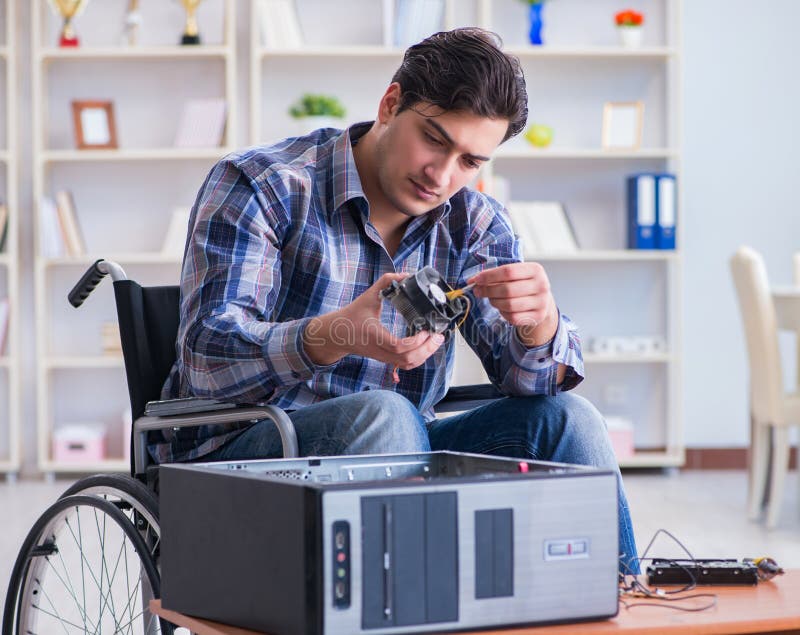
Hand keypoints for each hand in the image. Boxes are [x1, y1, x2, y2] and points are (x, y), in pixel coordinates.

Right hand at [304, 272, 444, 367]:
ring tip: (435, 340)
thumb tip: (406, 275)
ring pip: (407, 364)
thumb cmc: (353, 315)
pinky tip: (425, 347)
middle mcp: (380, 349)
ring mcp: (383, 357)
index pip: (397, 346)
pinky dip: (418, 359)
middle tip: (438, 336)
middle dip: (426, 349)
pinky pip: (405, 365)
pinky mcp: (386, 359)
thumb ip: (386, 282)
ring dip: (424, 355)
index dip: (415, 342)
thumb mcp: (368, 295)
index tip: (425, 331)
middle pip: (407, 359)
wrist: (338, 334)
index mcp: (375, 335)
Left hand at [468, 262, 557, 347]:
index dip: (489, 276)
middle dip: (488, 291)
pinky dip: (503, 313)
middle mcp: (542, 285)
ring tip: (492, 299)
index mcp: (535, 270)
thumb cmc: (522, 284)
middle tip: (478, 291)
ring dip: (495, 302)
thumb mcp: (514, 275)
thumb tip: (473, 281)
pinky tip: (503, 308)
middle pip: (507, 289)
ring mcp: (541, 302)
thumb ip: (495, 275)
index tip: (476, 280)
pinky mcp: (538, 316)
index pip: (508, 271)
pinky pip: (513, 317)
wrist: (542, 301)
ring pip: (509, 305)